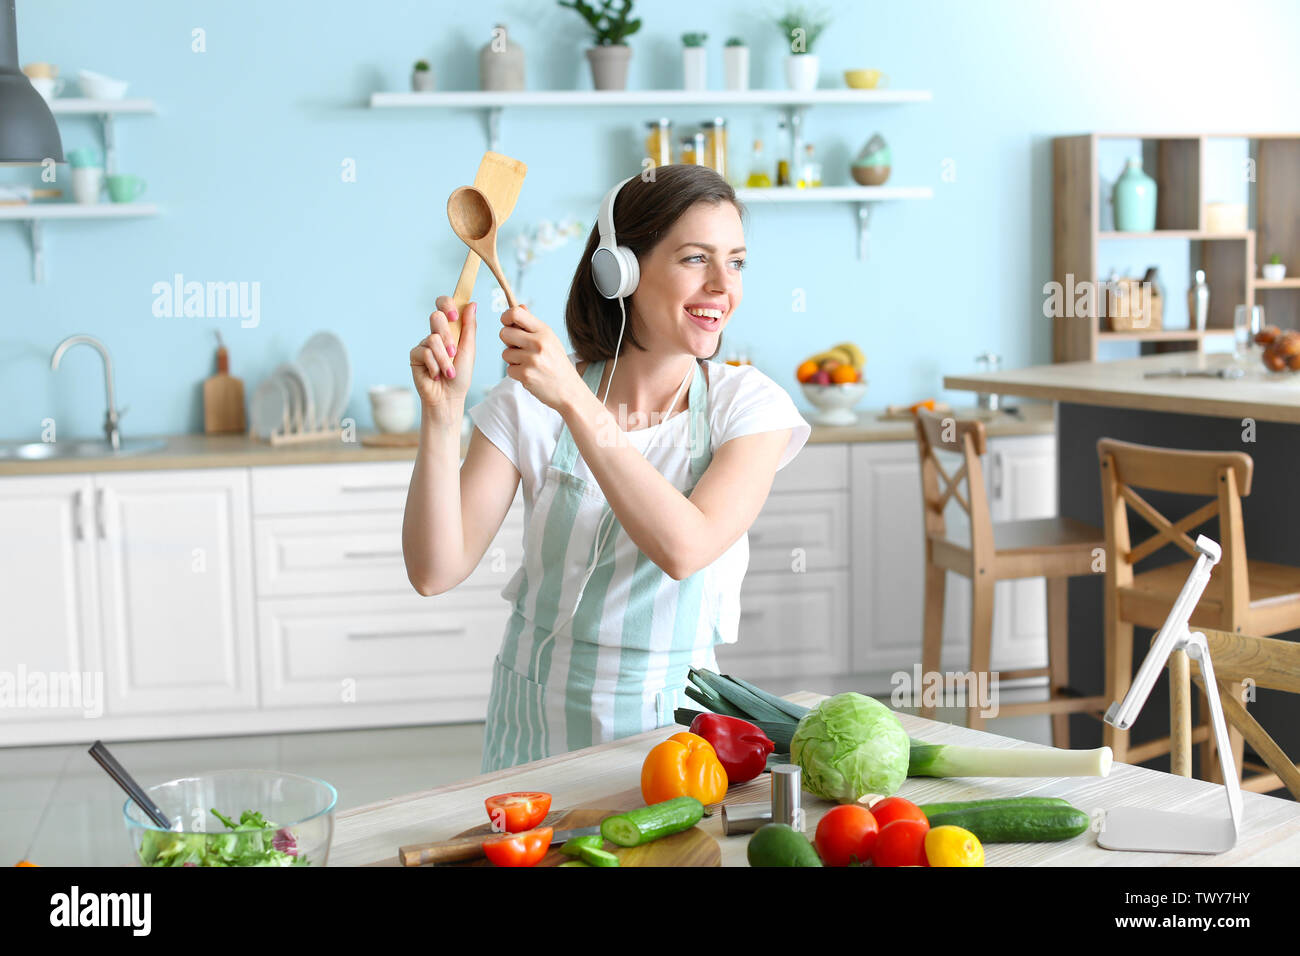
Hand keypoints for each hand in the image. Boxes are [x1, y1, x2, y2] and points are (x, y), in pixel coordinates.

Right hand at [411, 295, 475, 424]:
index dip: (447, 304)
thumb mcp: (469, 350)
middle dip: (448, 336)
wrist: (449, 397)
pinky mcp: (415, 355)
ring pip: (433, 339)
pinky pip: (424, 352)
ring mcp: (424, 344)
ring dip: (444, 359)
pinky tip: (436, 375)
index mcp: (450, 329)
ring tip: (449, 372)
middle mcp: (435, 334)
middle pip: (435, 317)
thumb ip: (469, 327)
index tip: (455, 315)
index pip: (444, 306)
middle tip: (454, 352)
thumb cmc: (461, 375)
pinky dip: (434, 366)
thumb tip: (472, 303)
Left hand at [500, 305, 583, 411]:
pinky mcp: (525, 374)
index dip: (506, 317)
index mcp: (544, 331)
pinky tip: (530, 374)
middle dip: (508, 341)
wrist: (569, 390)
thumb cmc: (557, 364)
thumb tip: (519, 306)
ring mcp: (531, 359)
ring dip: (513, 360)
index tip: (507, 323)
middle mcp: (538, 342)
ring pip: (505, 353)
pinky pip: (509, 369)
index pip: (516, 313)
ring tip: (529, 364)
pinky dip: (516, 373)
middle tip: (519, 348)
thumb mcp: (550, 340)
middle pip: (504, 333)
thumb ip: (532, 325)